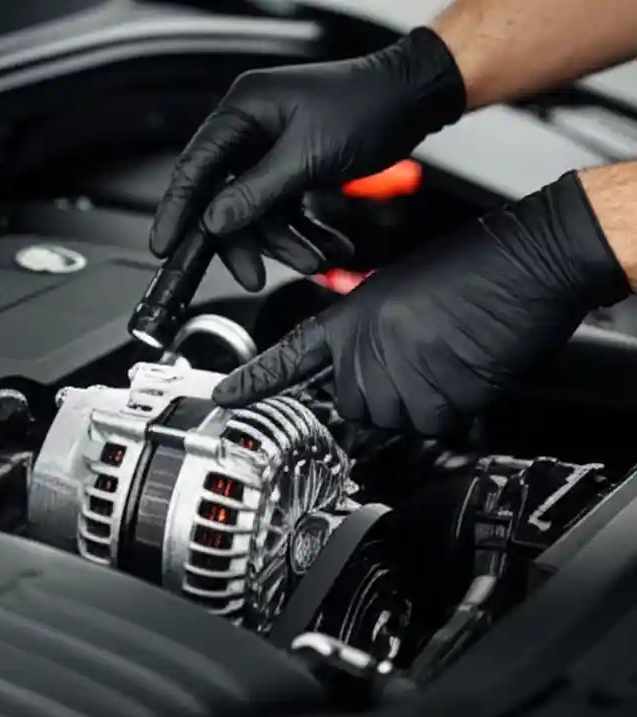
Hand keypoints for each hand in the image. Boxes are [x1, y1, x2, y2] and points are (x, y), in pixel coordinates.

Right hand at [150, 28, 465, 290]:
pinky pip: (286, 209)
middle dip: (246, 240)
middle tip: (252, 274)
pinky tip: (326, 248)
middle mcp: (252, 129)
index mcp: (242, 112)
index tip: (164, 246)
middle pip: (226, 198)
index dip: (178, 210)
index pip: (195, 168)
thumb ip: (256, 193)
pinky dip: (305, 232)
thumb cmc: (367, 106)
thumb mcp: (306, 157)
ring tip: (313, 259)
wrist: (416, 98)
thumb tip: (215, 222)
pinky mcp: (294, 166)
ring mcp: (273, 149)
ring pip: (259, 211)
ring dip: (285, 242)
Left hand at [211, 172, 630, 433]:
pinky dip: (455, 405)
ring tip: (448, 357)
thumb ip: (369, 333)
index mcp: (350, 319)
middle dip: (385, 393)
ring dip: (423, 400)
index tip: (226, 396)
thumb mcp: (396, 291)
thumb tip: (366, 367)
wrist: (522, 263)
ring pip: (396, 419)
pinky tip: (467, 368)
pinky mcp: (438, 398)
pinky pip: (437, 423)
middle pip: (356, 406)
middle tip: (421, 358)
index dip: (256, 380)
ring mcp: (400, 377)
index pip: (291, 357)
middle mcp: (365, 352)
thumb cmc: (469, 268)